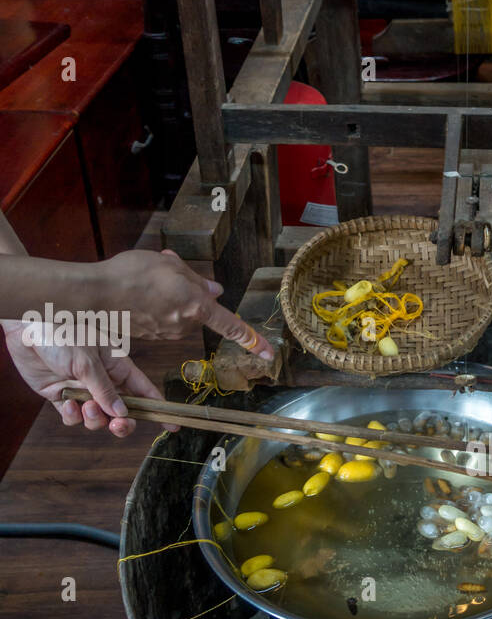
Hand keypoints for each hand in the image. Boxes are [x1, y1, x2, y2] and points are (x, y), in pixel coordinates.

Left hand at [2, 323, 170, 437]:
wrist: (24, 335)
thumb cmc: (59, 337)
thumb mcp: (86, 362)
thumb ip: (104, 390)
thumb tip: (122, 414)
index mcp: (118, 366)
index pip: (144, 390)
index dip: (159, 408)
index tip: (172, 425)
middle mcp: (104, 381)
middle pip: (124, 412)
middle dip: (123, 423)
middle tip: (118, 426)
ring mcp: (85, 391)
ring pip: (100, 418)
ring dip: (95, 418)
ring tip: (85, 406)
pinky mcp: (65, 398)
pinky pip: (75, 418)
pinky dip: (73, 416)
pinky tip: (67, 404)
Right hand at [99, 248, 273, 359]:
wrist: (94, 295)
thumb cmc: (132, 274)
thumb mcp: (169, 265)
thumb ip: (195, 279)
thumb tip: (214, 291)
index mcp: (195, 307)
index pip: (231, 326)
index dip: (251, 339)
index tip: (269, 353)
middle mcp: (184, 324)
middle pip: (198, 308)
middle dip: (188, 290)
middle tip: (167, 270)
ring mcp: (167, 332)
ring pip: (178, 310)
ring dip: (169, 295)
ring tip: (145, 279)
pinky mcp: (151, 334)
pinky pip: (161, 316)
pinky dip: (154, 303)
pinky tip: (136, 291)